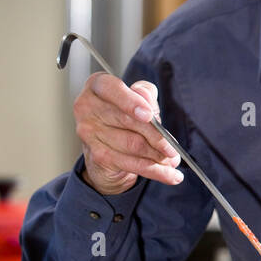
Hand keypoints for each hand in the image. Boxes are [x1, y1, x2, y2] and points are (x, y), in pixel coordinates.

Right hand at [74, 73, 183, 195]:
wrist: (106, 146)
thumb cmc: (124, 115)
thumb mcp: (138, 98)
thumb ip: (144, 93)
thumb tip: (146, 98)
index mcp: (97, 86)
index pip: (112, 89)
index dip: (131, 102)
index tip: (149, 115)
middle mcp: (87, 107)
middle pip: (128, 121)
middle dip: (156, 136)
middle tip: (173, 147)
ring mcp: (89, 133)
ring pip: (133, 145)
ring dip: (158, 155)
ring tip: (173, 159)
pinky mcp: (97, 155)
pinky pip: (132, 164)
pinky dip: (155, 170)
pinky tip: (170, 174)